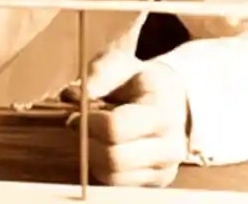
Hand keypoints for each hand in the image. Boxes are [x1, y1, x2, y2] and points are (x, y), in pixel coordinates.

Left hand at [68, 50, 190, 187]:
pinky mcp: (155, 182)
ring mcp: (165, 168)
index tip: (77, 113)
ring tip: (94, 135)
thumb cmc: (139, 80)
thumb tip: (74, 95)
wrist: (173, 99)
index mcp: (162, 113)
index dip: (88, 121)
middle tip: (81, 126)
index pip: (114, 128)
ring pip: (112, 175)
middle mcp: (170, 146)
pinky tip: (105, 148)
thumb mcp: (121, 63)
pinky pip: (116, 184)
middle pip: (112, 158)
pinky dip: (102, 168)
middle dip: (87, 141)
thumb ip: (99, 73)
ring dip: (92, 155)